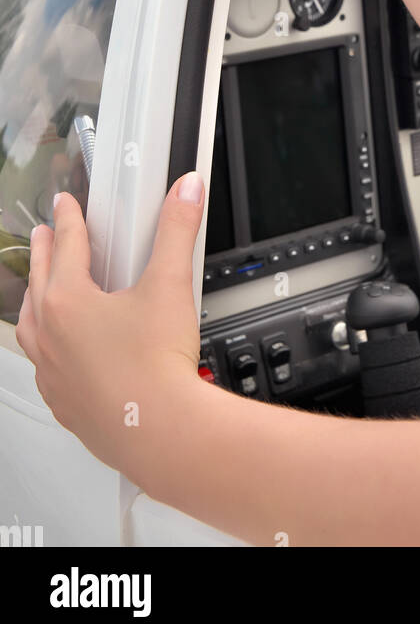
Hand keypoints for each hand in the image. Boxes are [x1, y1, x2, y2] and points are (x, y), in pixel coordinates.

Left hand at [15, 173, 205, 482]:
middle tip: (45, 234)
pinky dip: (46, 347)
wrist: (159, 431)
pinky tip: (61, 350)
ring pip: (31, 327)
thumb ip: (177, 230)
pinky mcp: (65, 402)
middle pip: (40, 282)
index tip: (65, 205)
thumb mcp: (170, 283)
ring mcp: (53, 372)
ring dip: (35, 299)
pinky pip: (43, 366)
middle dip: (44, 253)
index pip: (67, 246)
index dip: (69, 219)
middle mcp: (50, 337)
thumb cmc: (158, 366)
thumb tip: (185, 192)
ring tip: (42, 288)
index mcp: (67, 302)